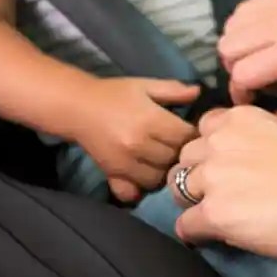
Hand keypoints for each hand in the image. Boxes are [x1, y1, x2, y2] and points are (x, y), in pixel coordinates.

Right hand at [72, 78, 199, 203]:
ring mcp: (126, 163)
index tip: (188, 130)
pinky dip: (142, 186)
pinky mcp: (114, 175)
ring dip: (162, 170)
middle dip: (178, 152)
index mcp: (150, 120)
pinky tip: (143, 173)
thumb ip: (172, 90)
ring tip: (160, 158)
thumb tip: (198, 92)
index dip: (191, 134)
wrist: (78, 108)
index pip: (185, 136)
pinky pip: (135, 190)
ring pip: (159, 177)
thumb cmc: (114, 94)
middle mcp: (139, 144)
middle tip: (174, 145)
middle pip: (174, 158)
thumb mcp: (144, 85)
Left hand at [169, 106, 276, 260]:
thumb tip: (243, 168)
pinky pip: (185, 226)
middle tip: (220, 196)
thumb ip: (254, 143)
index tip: (226, 167)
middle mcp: (219, 142)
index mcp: (239, 119)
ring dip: (194, 204)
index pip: (202, 130)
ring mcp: (213, 177)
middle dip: (197, 177)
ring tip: (218, 217)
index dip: (211, 152)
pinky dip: (196, 234)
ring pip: (178, 191)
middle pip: (184, 160)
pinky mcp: (214, 212)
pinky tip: (213, 238)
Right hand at [218, 0, 276, 129]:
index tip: (255, 99)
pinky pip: (249, 6)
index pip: (241, 73)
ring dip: (243, 44)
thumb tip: (242, 112)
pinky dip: (252, 25)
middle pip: (229, 44)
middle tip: (261, 78)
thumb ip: (276, 119)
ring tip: (266, 57)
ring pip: (234, 23)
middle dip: (238, 67)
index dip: (241, 92)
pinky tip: (273, 39)